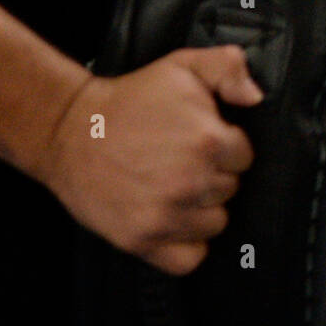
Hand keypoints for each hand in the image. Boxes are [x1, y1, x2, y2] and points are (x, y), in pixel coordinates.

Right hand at [35, 46, 259, 274]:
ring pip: (216, 224)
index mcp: (207, 141)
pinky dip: (186, 244)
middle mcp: (190, 182)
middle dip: (213, 175)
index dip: (226, 146)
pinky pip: (191, 259)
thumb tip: (256, 97)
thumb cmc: (128, 101)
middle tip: (182, 159)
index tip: (204, 140)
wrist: (69, 131)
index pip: (245, 157)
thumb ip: (228, 69)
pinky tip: (172, 218)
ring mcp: (166, 215)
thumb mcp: (182, 66)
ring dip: (201, 208)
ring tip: (174, 186)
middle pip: (231, 190)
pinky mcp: (143, 240)